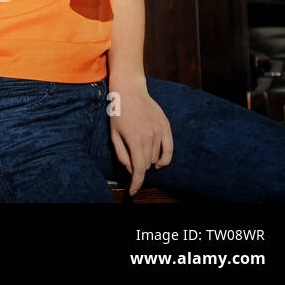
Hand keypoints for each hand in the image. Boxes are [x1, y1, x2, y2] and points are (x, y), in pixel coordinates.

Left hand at [108, 79, 172, 194]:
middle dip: (138, 165)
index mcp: (134, 140)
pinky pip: (170, 150)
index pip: (139, 169)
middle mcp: (149, 137)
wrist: (130, 91)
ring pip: (156, 158)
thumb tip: (131, 170)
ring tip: (139, 146)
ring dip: (149, 159)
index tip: (133, 193)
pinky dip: (165, 159)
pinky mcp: (166, 127)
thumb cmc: (118, 112)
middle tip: (130, 154)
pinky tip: (159, 163)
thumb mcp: (114, 134)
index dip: (136, 184)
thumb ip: (121, 154)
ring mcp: (159, 132)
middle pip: (147, 164)